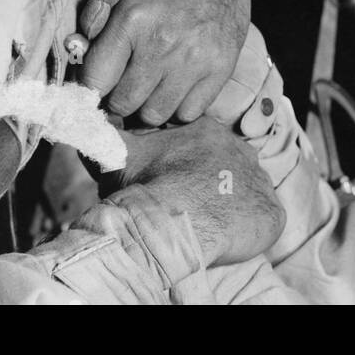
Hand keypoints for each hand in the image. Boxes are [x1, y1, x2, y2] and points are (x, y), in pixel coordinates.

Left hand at [77, 0, 259, 124]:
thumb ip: (83, 0)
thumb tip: (71, 45)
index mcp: (133, 18)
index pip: (96, 83)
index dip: (90, 85)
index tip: (94, 80)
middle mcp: (165, 44)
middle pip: (124, 104)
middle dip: (116, 96)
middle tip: (120, 81)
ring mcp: (197, 59)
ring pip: (156, 115)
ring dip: (146, 105)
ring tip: (146, 84)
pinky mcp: (222, 66)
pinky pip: (189, 113)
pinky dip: (177, 106)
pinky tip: (173, 84)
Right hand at [109, 116, 285, 266]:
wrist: (174, 224)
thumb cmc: (147, 188)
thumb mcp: (119, 156)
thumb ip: (105, 135)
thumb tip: (82, 118)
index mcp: (207, 131)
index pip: (202, 143)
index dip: (186, 164)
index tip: (174, 182)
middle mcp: (240, 149)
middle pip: (226, 166)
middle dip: (211, 184)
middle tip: (190, 205)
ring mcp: (259, 179)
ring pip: (245, 189)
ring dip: (231, 204)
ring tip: (208, 224)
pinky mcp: (272, 211)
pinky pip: (264, 217)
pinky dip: (249, 227)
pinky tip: (230, 236)